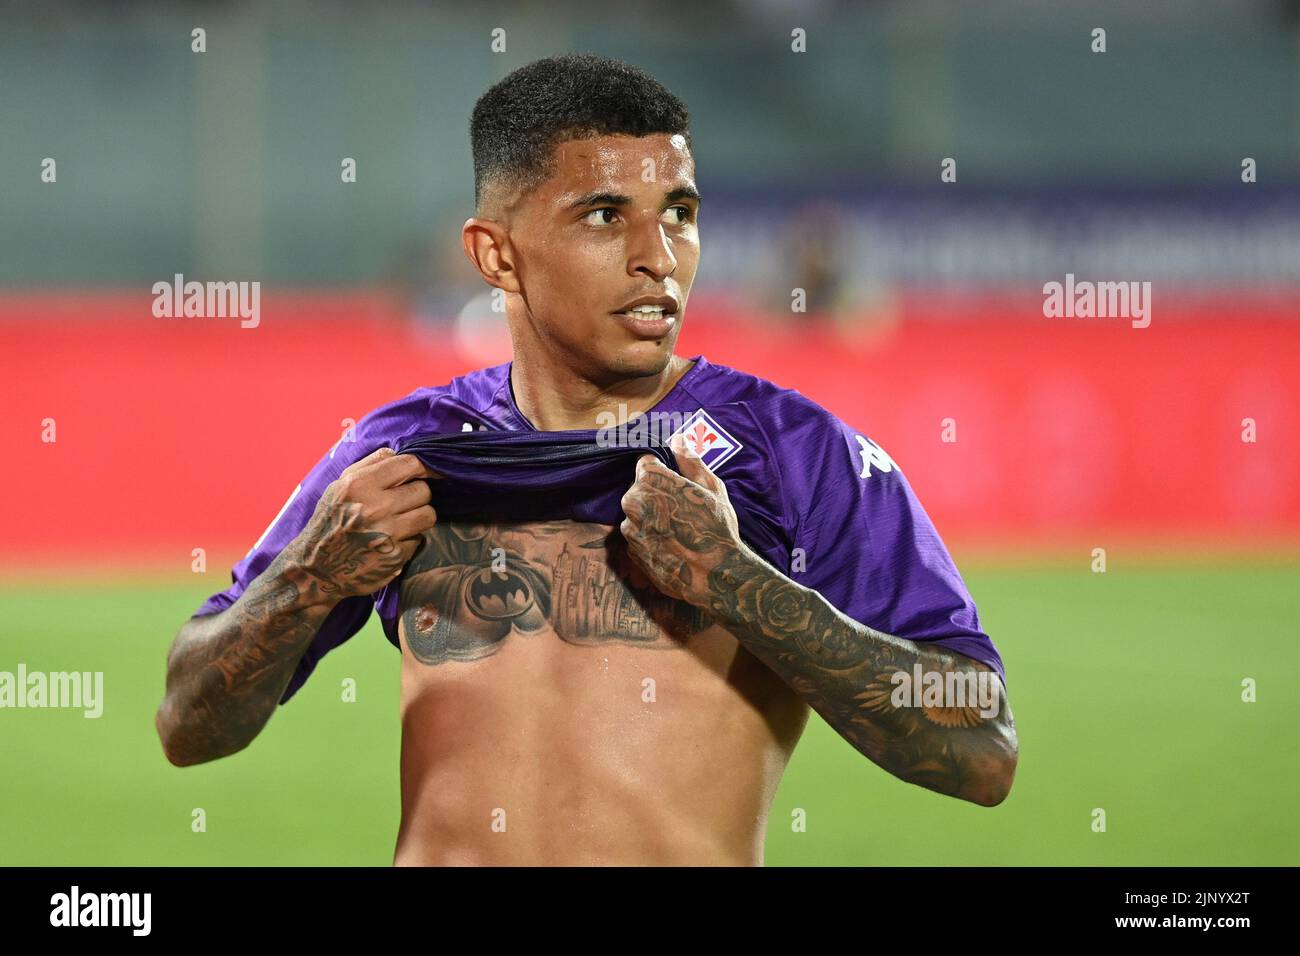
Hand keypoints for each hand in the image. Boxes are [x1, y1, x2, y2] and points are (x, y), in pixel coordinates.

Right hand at [290, 447, 439, 598]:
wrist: (316, 568)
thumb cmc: (330, 520)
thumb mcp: (340, 486)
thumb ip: (370, 464)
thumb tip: (399, 452)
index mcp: (359, 485)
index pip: (410, 464)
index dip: (424, 467)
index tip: (428, 472)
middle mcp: (375, 508)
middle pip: (424, 490)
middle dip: (418, 494)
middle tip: (405, 501)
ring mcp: (387, 534)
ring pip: (428, 514)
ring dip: (420, 516)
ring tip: (403, 519)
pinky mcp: (395, 557)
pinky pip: (420, 539)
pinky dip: (410, 538)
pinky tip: (393, 540)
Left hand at [619, 434, 743, 607]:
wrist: (714, 576)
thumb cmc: (716, 528)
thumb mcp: (711, 487)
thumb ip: (690, 461)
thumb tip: (678, 439)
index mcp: (650, 480)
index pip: (646, 463)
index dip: (663, 471)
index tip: (677, 481)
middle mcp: (633, 502)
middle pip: (639, 489)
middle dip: (657, 495)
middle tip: (683, 508)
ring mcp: (630, 529)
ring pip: (638, 514)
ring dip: (653, 518)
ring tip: (680, 530)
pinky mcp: (631, 552)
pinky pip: (639, 536)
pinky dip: (651, 538)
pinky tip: (672, 545)